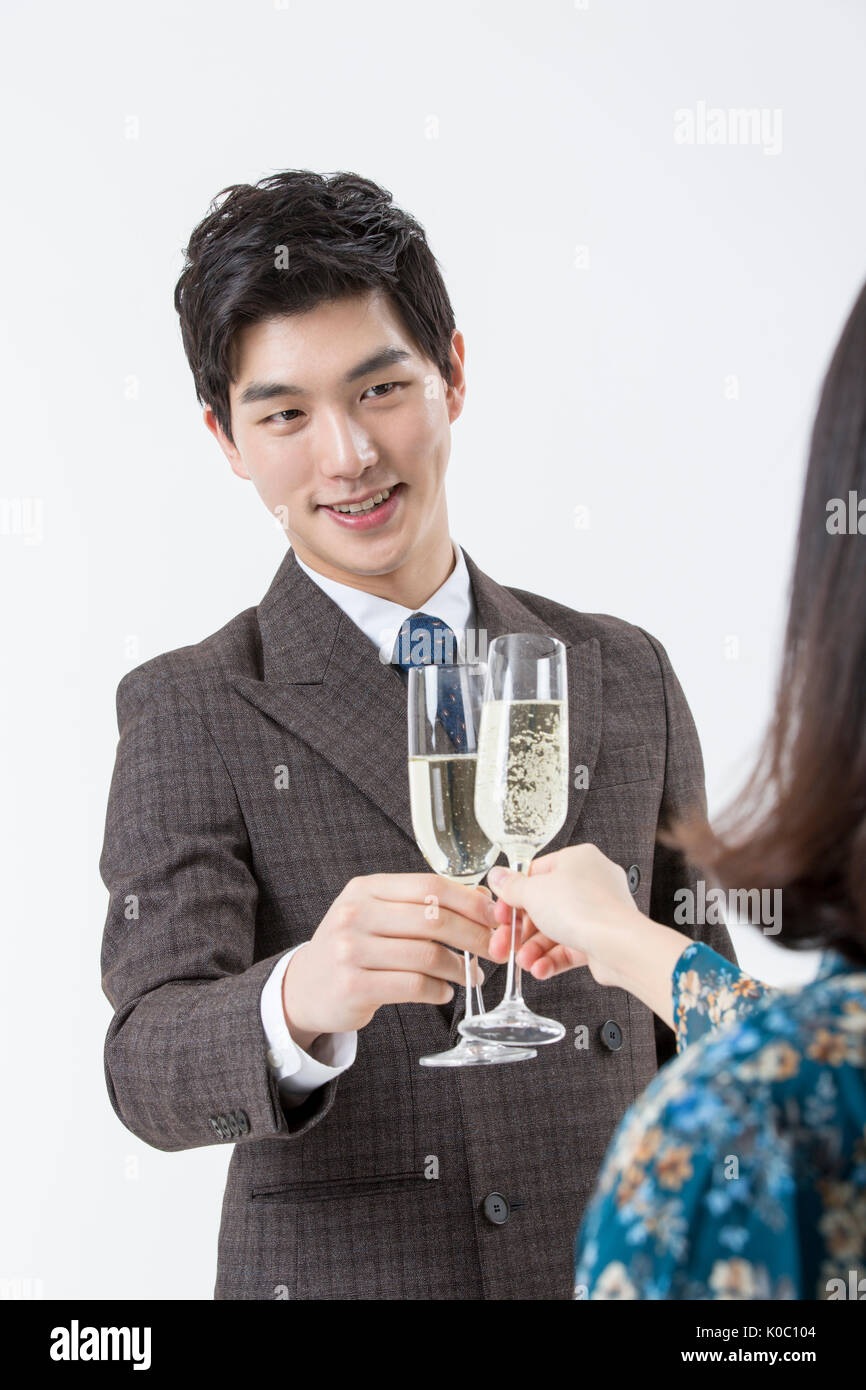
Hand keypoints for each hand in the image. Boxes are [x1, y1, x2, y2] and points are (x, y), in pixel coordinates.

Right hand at [282, 874, 495, 1045]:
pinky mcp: (354, 986)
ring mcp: (351, 950)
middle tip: (495, 950)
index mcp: (366, 889)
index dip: (470, 901)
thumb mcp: (377, 914)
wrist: (304, 987)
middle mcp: (355, 914)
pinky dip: (438, 990)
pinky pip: (413, 986)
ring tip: (473, 975)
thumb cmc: (352, 947)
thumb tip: (482, 902)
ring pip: (427, 955)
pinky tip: (445, 991)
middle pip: (433, 920)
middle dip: (474, 936)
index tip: (495, 916)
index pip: (429, 886)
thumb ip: (421, 905)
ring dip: (460, 968)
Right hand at [486, 844, 642, 987]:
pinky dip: (551, 959)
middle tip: (505, 942)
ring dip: (534, 948)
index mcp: (577, 860)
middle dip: (521, 930)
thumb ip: (512, 886)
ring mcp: (598, 911)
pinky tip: (539, 968)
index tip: (500, 912)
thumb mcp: (534, 893)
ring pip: (555, 930)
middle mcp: (590, 882)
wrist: (619, 945)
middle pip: (543, 905)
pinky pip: (570, 947)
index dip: (514, 896)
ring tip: (523, 961)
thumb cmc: (584, 908)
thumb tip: (498, 877)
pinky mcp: (601, 938)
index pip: (536, 874)